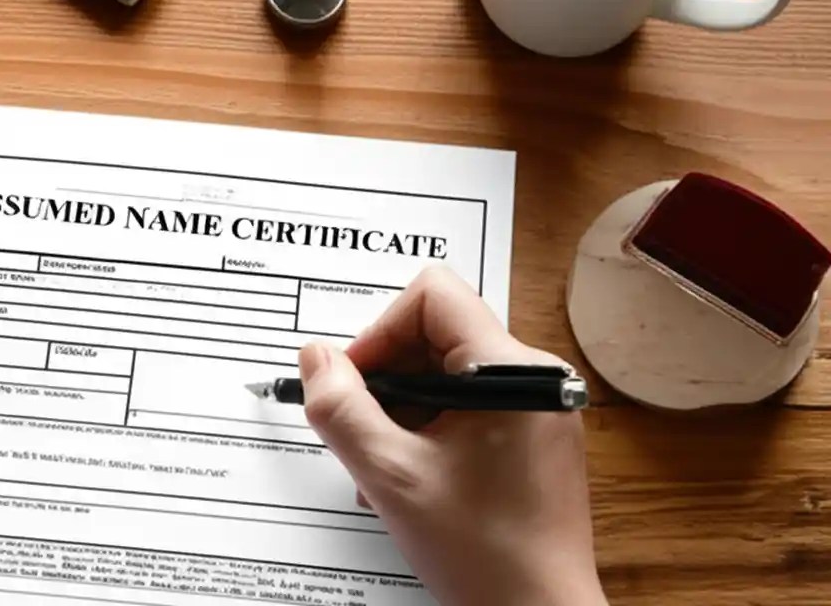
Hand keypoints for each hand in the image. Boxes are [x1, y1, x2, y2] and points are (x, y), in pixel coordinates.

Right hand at [300, 266, 605, 605]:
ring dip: (401, 410)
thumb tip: (316, 359)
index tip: (354, 381)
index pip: (433, 297)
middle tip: (361, 430)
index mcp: (512, 372)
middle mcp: (534, 378)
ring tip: (385, 466)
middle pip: (436, 333)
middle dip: (386, 377)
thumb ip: (342, 409)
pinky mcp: (532, 434)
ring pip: (446, 372)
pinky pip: (467, 404)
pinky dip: (427, 429)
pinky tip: (410, 476)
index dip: (380, 331)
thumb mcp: (391, 477)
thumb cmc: (487, 556)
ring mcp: (536, 407)